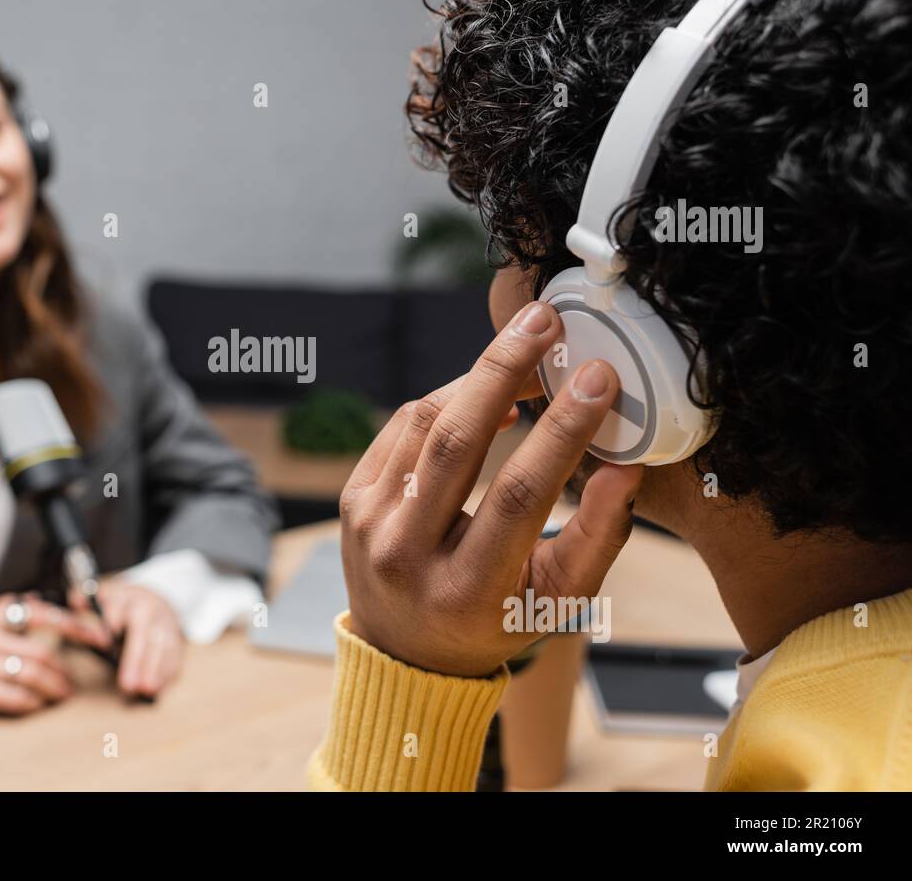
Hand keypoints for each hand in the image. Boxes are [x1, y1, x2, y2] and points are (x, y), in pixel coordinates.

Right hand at [0, 592, 112, 713]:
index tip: (96, 636)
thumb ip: (4, 608)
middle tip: (74, 678)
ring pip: (30, 676)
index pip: (41, 614)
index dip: (75, 626)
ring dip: (53, 688)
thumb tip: (37, 600)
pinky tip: (38, 704)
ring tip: (62, 693)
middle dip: (65, 669)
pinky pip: (11, 698)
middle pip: (41, 652)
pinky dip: (31, 702)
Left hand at [87, 581, 184, 697]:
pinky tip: (158, 689)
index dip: (113, 621)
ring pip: (162, 646)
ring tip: (145, 690)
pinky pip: (174, 655)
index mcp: (127, 598)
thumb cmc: (122, 607)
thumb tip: (75, 601)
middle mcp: (149, 610)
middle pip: (142, 633)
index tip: (106, 641)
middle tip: (127, 684)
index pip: (119, 608)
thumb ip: (86, 600)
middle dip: (136, 659)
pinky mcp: (176, 640)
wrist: (155, 601)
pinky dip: (167, 673)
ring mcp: (165, 625)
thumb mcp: (104, 598)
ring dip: (154, 669)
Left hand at [338, 300, 643, 678]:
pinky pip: (401, 429)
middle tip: (544, 320)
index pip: (518, 496)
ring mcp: (369, 524)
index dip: (561, 432)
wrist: (406, 654)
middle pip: (455, 442)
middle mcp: (406, 556)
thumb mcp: (557, 601)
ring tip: (528, 354)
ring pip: (424, 423)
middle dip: (503, 369)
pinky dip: (445, 401)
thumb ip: (598, 538)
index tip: (596, 379)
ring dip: (478, 380)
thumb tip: (624, 467)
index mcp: (466, 591)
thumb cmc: (496, 621)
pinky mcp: (351, 500)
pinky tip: (484, 396)